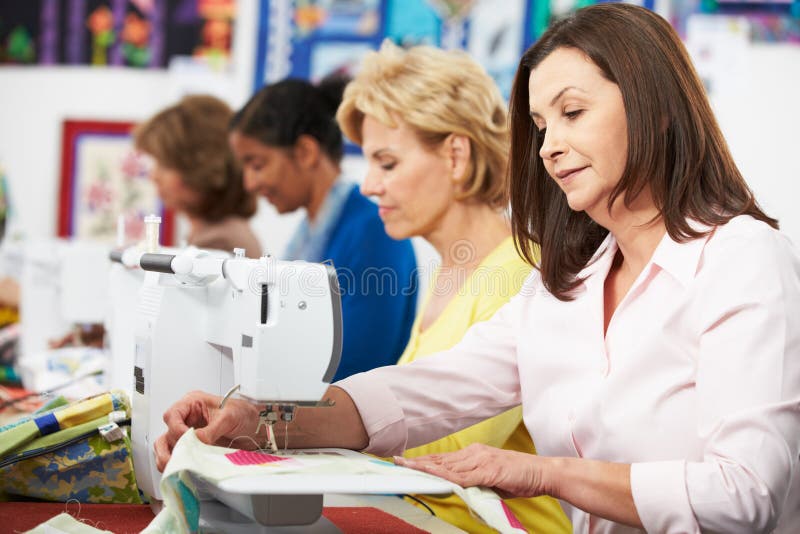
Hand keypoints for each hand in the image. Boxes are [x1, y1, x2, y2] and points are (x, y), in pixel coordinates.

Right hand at [153, 390, 260, 471]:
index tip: (186, 441)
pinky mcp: (192, 446)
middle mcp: (187, 417)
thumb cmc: (243, 414)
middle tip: (175, 460)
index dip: (176, 429)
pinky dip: (176, 462)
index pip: (173, 415)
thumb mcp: (228, 418)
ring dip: (167, 457)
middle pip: (166, 432)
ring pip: (166, 445)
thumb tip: (196, 441)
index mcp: (193, 403)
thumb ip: (211, 429)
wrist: (256, 426)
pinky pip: (177, 454)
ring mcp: (188, 432)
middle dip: (169, 448)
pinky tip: (181, 469)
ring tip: (174, 468)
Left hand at [394, 443, 550, 498]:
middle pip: (440, 460)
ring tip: (406, 467)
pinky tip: (432, 476)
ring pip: (447, 466)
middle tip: (396, 462)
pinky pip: (462, 476)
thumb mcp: (491, 479)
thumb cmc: (519, 477)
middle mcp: (474, 453)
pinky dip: (445, 476)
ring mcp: (481, 460)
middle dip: (417, 462)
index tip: (405, 461)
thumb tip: (458, 488)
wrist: (542, 472)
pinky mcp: (488, 471)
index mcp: (474, 453)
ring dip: (425, 467)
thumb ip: (474, 481)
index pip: (443, 458)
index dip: (423, 460)